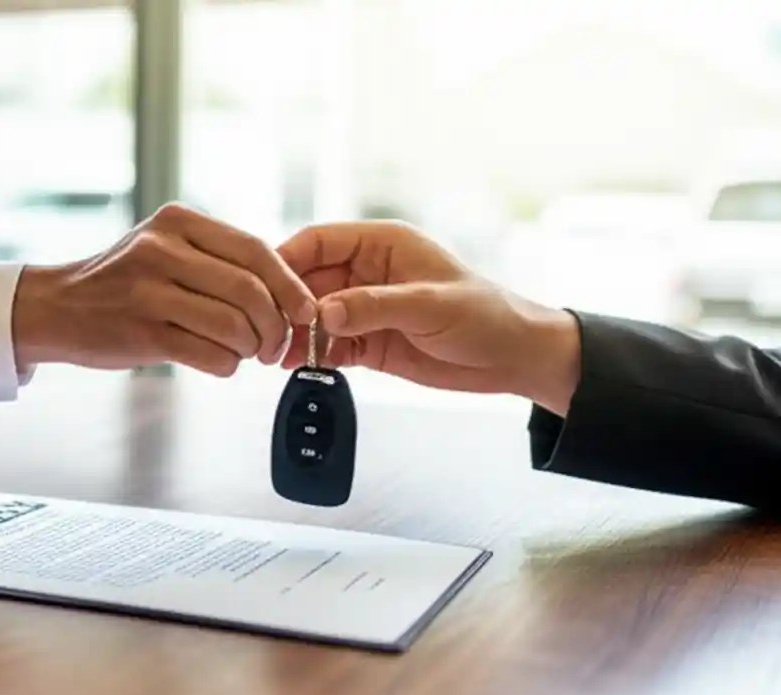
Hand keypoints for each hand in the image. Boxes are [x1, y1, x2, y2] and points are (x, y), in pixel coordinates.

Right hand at [11, 203, 315, 376]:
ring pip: (233, 325)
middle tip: (275, 344)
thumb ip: (216, 257)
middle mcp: (162, 249)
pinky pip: (209, 354)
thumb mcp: (164, 247)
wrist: (56, 307)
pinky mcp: (142, 332)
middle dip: (275, 324)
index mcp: (178, 222)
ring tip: (245, 353)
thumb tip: (286, 288)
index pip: (255, 250)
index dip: (290, 284)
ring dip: (250, 349)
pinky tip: (218, 362)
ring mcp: (149, 291)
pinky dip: (226, 365)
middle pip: (250, 290)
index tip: (305, 310)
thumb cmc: (122, 282)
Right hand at [277, 221, 581, 414]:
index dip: (289, 260)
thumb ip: (374, 306)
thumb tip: (324, 313)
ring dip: (296, 333)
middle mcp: (367, 272)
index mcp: (382, 244)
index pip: (319, 241)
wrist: (512, 358)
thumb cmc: (485, 316)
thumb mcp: (429, 306)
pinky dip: (312, 355)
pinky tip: (298, 366)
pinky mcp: (369, 341)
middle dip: (287, 304)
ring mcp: (366, 308)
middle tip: (268, 329)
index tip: (267, 286)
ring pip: (314, 316)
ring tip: (276, 354)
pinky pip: (330, 344)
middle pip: (309, 281)